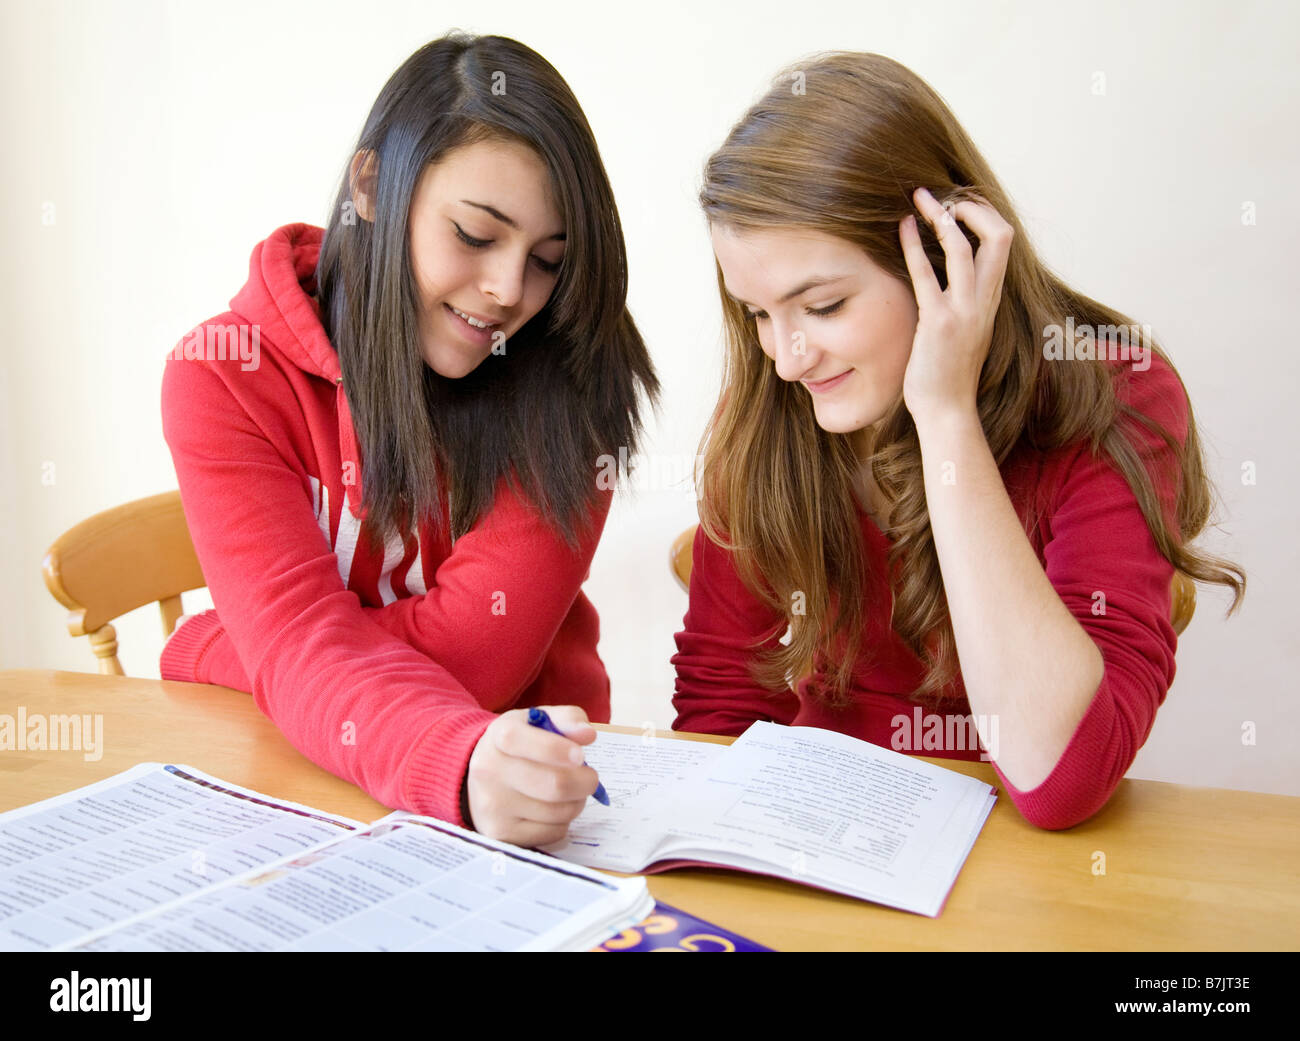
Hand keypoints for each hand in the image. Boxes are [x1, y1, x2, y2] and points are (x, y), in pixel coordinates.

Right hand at [464, 705, 600, 846]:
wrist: (479, 775)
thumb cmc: (520, 745)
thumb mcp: (539, 721)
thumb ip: (568, 719)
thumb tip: (588, 734)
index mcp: (501, 736)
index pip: (535, 744)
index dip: (561, 750)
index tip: (580, 756)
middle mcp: (490, 771)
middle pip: (556, 785)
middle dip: (585, 783)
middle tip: (590, 779)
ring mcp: (493, 805)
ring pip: (559, 812)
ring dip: (576, 803)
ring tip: (570, 793)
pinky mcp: (500, 833)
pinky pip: (552, 833)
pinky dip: (563, 822)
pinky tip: (553, 810)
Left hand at [898, 186, 1012, 426]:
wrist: (947, 411)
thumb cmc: (949, 373)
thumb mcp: (967, 329)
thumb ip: (966, 300)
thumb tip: (951, 277)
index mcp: (992, 299)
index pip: (1004, 242)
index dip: (985, 215)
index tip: (959, 205)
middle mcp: (984, 301)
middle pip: (998, 236)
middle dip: (972, 206)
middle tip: (943, 197)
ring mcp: (963, 312)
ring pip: (965, 248)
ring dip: (941, 217)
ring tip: (921, 200)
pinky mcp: (937, 324)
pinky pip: (927, 275)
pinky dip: (914, 246)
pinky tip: (902, 228)